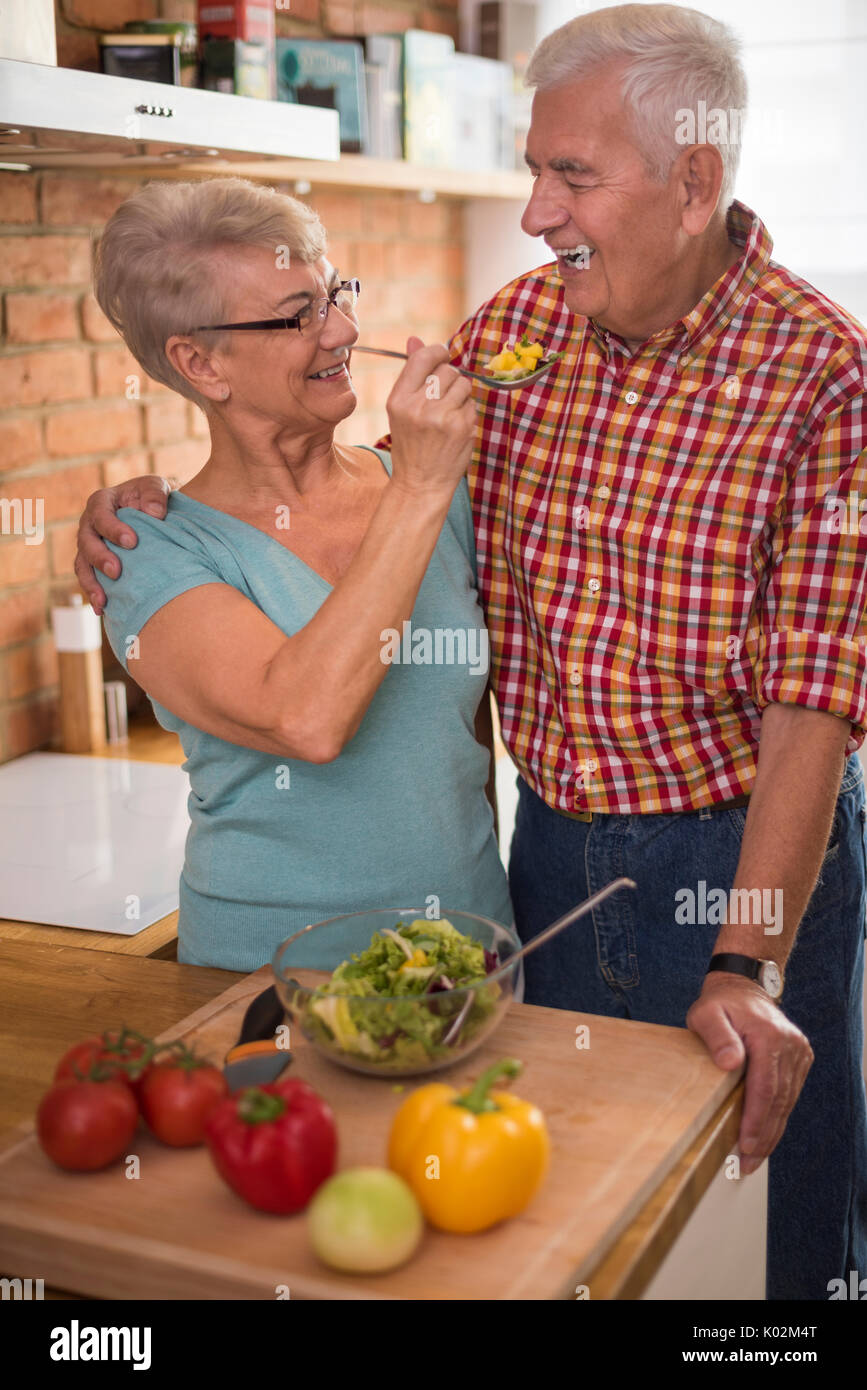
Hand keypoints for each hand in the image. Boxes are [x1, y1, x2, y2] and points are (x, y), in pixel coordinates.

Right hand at [74, 475, 171, 613]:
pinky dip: (94, 594)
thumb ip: (155, 494)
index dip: (113, 528)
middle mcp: (89, 524)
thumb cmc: (152, 497)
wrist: (152, 512)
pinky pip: (89, 580)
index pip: (101, 515)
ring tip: (103, 601)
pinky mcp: (95, 564)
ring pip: (82, 565)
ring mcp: (90, 546)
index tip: (132, 541)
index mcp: (101, 503)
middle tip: (116, 571)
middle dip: (100, 557)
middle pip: (86, 542)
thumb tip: (155, 513)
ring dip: (91, 583)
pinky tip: (102, 610)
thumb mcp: (156, 486)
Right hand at [385, 336, 476, 500]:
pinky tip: (455, 428)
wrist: (421, 483)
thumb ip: (410, 375)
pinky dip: (467, 412)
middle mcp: (419, 407)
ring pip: (463, 384)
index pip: (423, 358)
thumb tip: (415, 339)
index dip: (437, 351)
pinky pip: (472, 404)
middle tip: (442, 398)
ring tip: (448, 414)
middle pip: (446, 370)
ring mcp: (443, 417)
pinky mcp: (462, 427)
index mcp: (399, 400)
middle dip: (449, 379)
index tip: (442, 355)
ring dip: (460, 394)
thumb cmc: (411, 444)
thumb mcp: (401, 410)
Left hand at [686, 972, 812, 1175]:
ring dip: (773, 1131)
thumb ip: (717, 1037)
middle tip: (748, 1162)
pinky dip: (778, 1116)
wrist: (743, 987)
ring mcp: (798, 1051)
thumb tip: (730, 1062)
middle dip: (764, 1136)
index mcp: (768, 1036)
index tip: (746, 1144)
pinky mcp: (800, 1057)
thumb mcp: (707, 1014)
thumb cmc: (721, 1004)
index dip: (756, 1120)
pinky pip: (790, 1093)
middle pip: (779, 1100)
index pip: (765, 1088)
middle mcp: (789, 1045)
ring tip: (755, 1157)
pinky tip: (767, 1134)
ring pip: (787, 1101)